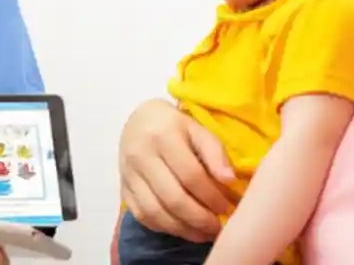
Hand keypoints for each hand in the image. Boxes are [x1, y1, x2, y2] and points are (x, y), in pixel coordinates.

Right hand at [118, 99, 236, 241]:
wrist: (139, 121)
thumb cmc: (174, 126)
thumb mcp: (197, 130)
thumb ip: (215, 153)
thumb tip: (230, 180)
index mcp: (163, 136)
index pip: (190, 175)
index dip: (211, 196)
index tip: (226, 208)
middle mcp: (141, 156)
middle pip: (172, 198)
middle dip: (199, 218)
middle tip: (217, 227)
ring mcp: (128, 174)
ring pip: (155, 212)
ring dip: (182, 228)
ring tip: (203, 233)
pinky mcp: (123, 188)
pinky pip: (142, 216)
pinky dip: (164, 227)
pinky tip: (183, 228)